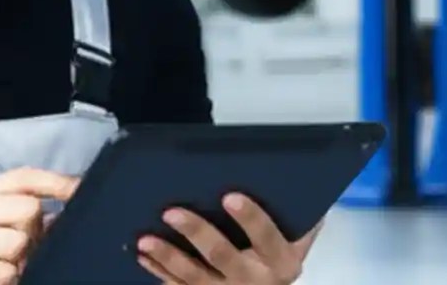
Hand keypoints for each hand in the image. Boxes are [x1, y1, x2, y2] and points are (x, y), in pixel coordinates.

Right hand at [0, 167, 78, 284]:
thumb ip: (24, 203)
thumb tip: (70, 200)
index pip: (25, 176)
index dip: (57, 182)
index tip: (79, 189)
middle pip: (31, 209)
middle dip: (34, 230)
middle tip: (20, 242)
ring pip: (20, 243)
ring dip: (20, 258)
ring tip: (3, 259)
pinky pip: (8, 272)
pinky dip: (6, 277)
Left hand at [136, 193, 322, 283]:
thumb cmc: (281, 255)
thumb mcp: (300, 236)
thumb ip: (301, 212)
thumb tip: (298, 173)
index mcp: (283, 263)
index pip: (268, 238)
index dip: (250, 218)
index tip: (230, 196)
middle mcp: (257, 282)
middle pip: (224, 257)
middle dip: (197, 233)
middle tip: (172, 212)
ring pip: (195, 278)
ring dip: (168, 257)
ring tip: (146, 238)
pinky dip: (160, 272)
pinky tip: (144, 256)